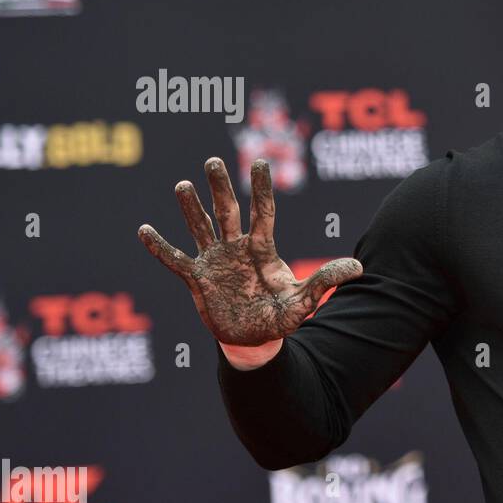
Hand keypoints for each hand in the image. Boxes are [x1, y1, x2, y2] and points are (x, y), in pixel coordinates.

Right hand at [137, 157, 362, 345]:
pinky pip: (175, 259)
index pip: (262, 212)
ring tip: (183, 185)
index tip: (260, 161)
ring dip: (191, 208)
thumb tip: (358, 267)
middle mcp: (236, 249)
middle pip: (228, 211)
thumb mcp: (304, 301)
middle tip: (213, 161)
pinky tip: (144, 230)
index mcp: (262, 249)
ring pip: (201, 228)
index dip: (261, 188)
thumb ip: (325, 281)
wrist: (255, 341)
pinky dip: (160, 247)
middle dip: (220, 187)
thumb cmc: (280, 318)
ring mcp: (215, 261)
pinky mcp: (197, 279)